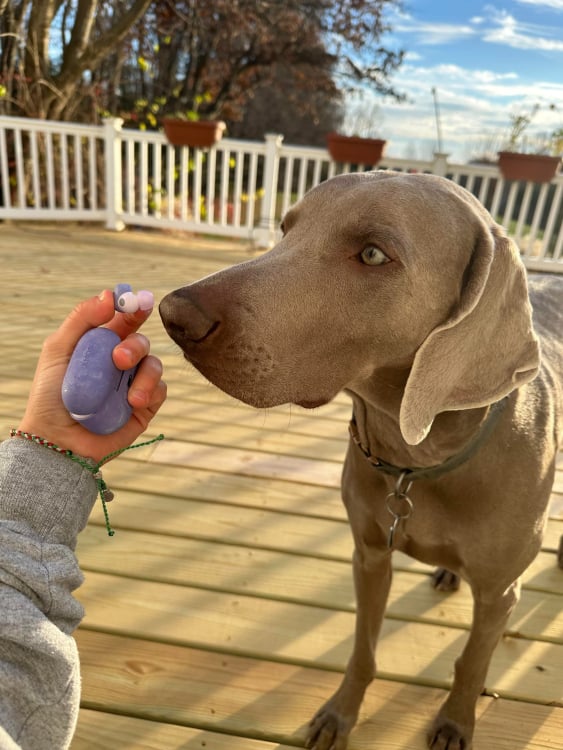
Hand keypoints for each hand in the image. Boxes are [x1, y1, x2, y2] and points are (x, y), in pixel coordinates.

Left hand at [17, 290, 166, 462]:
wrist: (57, 440)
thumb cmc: (51, 395)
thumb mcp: (58, 349)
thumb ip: (82, 318)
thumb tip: (111, 295)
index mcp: (100, 344)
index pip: (123, 319)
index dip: (134, 308)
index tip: (139, 302)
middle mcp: (120, 362)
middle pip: (141, 341)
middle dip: (135, 346)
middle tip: (119, 359)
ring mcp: (133, 384)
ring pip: (155, 365)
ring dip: (147, 375)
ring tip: (130, 395)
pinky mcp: (144, 407)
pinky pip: (160, 390)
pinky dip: (151, 392)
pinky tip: (135, 402)